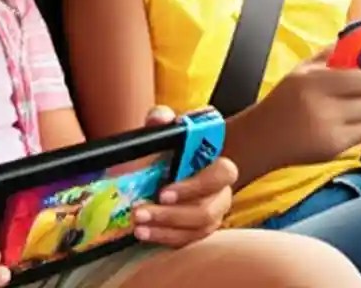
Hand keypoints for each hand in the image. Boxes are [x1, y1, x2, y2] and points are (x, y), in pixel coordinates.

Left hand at [128, 106, 234, 247]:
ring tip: (137, 226)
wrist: (170, 166)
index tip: (164, 192)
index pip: (222, 175)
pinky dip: (164, 238)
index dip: (195, 186)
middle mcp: (220, 194)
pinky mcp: (198, 231)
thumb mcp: (165, 129)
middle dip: (172, 215)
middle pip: (207, 211)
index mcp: (218, 166)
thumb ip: (162, 118)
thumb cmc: (172, 147)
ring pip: (196, 230)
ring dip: (164, 230)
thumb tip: (160, 119)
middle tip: (141, 212)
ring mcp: (212, 216)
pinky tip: (143, 234)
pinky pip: (187, 241)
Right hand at [250, 46, 360, 166]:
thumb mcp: (300, 72)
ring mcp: (331, 131)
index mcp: (315, 82)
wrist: (262, 136)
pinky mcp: (335, 150)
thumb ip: (329, 56)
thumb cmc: (283, 100)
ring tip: (353, 111)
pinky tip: (344, 126)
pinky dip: (360, 130)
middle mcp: (325, 107)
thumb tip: (358, 42)